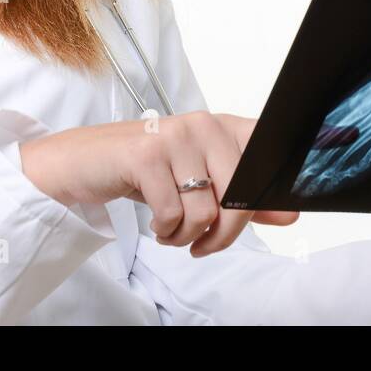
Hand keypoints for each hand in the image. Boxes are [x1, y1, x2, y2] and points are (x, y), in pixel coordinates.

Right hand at [20, 111, 299, 256]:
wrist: (81, 161)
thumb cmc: (142, 170)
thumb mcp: (195, 182)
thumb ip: (243, 196)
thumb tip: (289, 212)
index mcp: (221, 127)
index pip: (266, 148)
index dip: (277, 182)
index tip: (284, 209)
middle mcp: (203, 125)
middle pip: (240, 195)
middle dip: (223, 234)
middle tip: (203, 245)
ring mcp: (174, 136)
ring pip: (206, 211)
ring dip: (187, 236)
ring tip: (171, 230)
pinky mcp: (147, 154)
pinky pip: (173, 214)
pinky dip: (166, 231)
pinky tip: (156, 224)